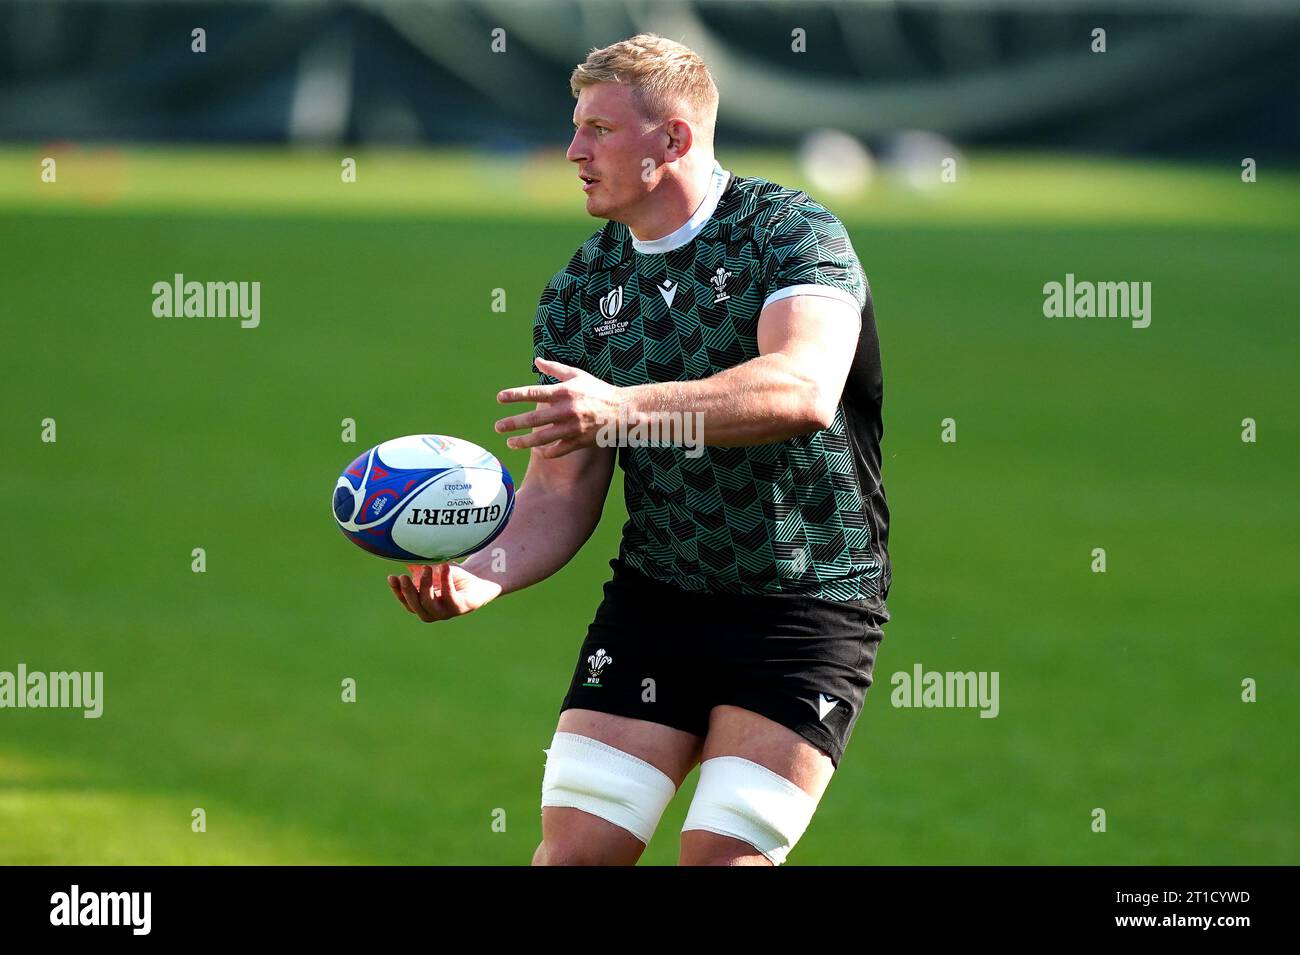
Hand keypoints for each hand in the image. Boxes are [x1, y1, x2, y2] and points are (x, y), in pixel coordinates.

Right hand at [387, 562, 502, 622]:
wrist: (479, 581)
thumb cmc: (452, 577)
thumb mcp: (431, 570)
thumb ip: (416, 566)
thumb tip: (400, 553)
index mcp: (422, 605)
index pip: (405, 600)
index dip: (397, 590)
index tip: (391, 576)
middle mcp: (432, 612)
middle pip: (415, 605)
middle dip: (408, 590)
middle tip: (404, 575)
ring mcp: (445, 612)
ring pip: (429, 603)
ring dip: (425, 585)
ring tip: (427, 568)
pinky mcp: (460, 608)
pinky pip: (449, 596)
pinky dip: (446, 581)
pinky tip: (444, 566)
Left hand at [495, 358, 628, 458]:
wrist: (623, 410)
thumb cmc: (598, 390)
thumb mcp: (578, 375)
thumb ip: (556, 369)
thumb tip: (536, 361)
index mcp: (565, 392)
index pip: (534, 392)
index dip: (515, 395)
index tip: (500, 398)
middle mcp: (567, 410)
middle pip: (534, 418)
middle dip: (513, 423)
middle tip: (498, 427)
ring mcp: (573, 427)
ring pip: (543, 438)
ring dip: (524, 442)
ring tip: (510, 443)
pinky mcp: (580, 441)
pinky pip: (559, 450)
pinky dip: (547, 452)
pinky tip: (538, 452)